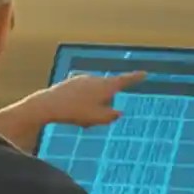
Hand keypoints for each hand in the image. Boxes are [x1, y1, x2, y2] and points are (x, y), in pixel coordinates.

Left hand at [29, 71, 146, 126]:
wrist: (48, 105)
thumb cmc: (76, 112)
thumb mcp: (98, 119)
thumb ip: (111, 116)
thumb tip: (117, 112)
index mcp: (105, 86)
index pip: (124, 81)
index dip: (135, 78)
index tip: (144, 73)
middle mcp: (95, 79)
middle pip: (107, 93)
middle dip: (103, 106)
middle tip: (91, 120)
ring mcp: (82, 79)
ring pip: (93, 96)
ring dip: (91, 107)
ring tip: (79, 119)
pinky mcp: (71, 83)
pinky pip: (81, 95)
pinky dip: (80, 104)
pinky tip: (70, 113)